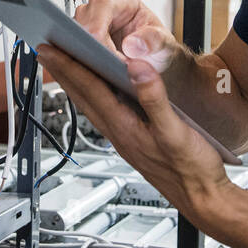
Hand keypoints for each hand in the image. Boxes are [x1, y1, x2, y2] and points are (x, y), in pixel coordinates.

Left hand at [36, 43, 232, 221]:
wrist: (203, 198)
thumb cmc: (192, 169)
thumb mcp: (176, 130)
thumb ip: (155, 98)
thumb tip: (136, 67)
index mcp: (124, 127)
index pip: (89, 90)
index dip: (68, 66)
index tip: (49, 48)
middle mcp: (118, 133)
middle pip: (82, 97)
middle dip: (63, 72)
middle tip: (44, 51)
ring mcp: (124, 138)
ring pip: (91, 105)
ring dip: (75, 84)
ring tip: (64, 66)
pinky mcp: (133, 141)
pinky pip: (105, 113)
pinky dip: (95, 96)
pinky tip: (98, 91)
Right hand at [75, 0, 182, 77]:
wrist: (154, 63)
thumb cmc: (158, 48)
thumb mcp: (164, 44)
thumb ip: (154, 41)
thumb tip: (133, 44)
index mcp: (123, 0)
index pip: (102, 7)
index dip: (100, 31)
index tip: (106, 53)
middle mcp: (103, 8)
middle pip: (84, 18)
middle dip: (91, 44)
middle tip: (105, 65)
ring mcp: (90, 22)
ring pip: (74, 32)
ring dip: (84, 52)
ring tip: (103, 69)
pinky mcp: (83, 39)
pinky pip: (73, 46)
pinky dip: (81, 59)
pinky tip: (94, 70)